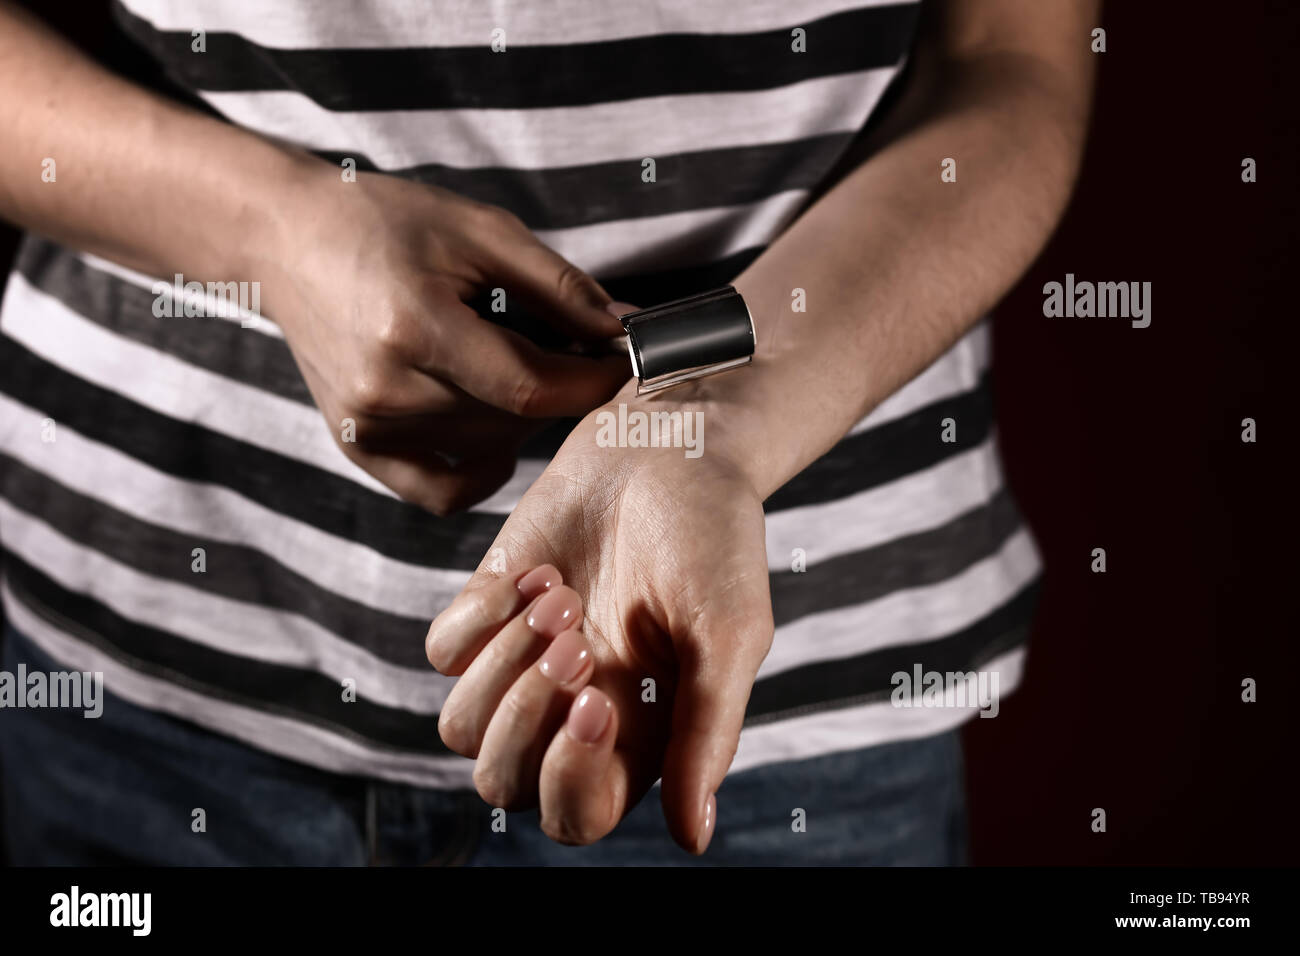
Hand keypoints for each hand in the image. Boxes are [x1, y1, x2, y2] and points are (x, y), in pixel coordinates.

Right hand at [262, 168, 629, 513]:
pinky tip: (490, 427)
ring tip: (507, 362)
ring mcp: (366, 426)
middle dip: (559, 389)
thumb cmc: (386, 223)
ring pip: (487, 450)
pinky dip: (481, 468)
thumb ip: (559, 286)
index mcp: (415, 326)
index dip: (590, 381)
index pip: (531, 387)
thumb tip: (624, 331)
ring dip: (520, 418)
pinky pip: (442, 492)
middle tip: (564, 347)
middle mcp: (384, 388)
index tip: (620, 362)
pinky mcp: (357, 446)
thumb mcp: (480, 231)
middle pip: (512, 421)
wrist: (289, 240)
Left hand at [426, 380, 774, 852]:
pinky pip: (441, 653)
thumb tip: (693, 838)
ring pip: (460, 726)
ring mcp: (523, 660)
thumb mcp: (728, 636)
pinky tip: (535, 574)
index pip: (576, 814)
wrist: (671, 446)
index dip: (571, 778)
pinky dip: (480, 616)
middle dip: (525, 718)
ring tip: (561, 597)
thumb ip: (706, 736)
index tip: (599, 700)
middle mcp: (571, 709)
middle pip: (503, 783)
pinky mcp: (488, 607)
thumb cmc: (715, 539)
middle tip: (576, 641)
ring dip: (503, 663)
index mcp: (635, 734)